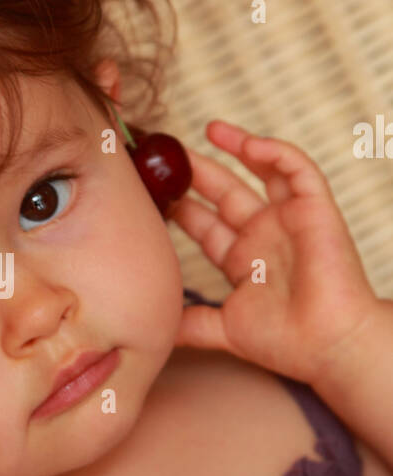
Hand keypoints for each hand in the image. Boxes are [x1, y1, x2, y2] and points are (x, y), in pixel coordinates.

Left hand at [169, 120, 377, 386]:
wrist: (328, 346)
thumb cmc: (285, 343)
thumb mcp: (223, 330)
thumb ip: (191, 324)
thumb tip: (154, 329)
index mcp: (243, 261)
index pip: (204, 225)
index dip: (179, 205)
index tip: (147, 189)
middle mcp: (264, 235)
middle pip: (224, 192)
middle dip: (196, 172)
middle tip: (165, 153)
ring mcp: (289, 219)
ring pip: (261, 170)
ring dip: (237, 146)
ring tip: (209, 129)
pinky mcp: (315, 208)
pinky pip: (297, 169)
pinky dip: (274, 152)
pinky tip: (247, 143)